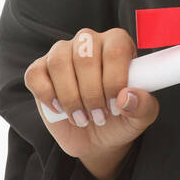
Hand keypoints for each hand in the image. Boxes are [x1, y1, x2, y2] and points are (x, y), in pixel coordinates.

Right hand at [24, 26, 159, 179]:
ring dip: (70, 97)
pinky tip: (60, 110)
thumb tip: (127, 97)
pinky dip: (47, 96)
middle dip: (91, 93)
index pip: (115, 50)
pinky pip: (36, 74)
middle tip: (99, 117)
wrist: (94, 138)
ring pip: (59, 62)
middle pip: (85, 56)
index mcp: (118, 44)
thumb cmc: (120, 119)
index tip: (116, 107)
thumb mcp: (140, 118)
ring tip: (82, 118)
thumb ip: (143, 106)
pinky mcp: (40, 69)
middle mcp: (90, 41)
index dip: (114, 80)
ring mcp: (62, 52)